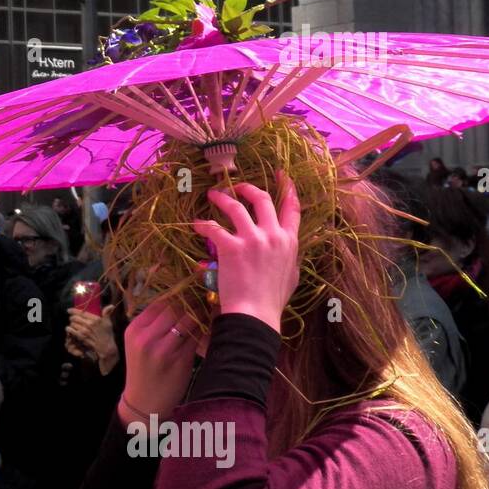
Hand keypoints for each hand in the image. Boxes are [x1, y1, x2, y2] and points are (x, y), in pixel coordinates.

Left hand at [66, 305, 119, 374]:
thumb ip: (107, 313)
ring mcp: (85, 331)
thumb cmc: (107, 334)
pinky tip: (69, 329)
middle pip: (75, 317)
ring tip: (72, 324)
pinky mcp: (81, 337)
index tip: (69, 310)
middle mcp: (89, 324)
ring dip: (71, 323)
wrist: (105, 347)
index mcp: (96, 319)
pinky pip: (71, 331)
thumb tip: (111, 305)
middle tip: (72, 318)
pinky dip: (69, 329)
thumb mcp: (108, 323)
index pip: (81, 312)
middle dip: (72, 317)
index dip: (73, 310)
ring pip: (72, 324)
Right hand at [119, 300, 199, 423]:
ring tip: (211, 308)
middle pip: (175, 307)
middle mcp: (146, 337)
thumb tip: (182, 298)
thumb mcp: (138, 344)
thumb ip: (155, 323)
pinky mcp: (180, 360)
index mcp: (135, 329)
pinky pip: (197, 337)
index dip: (179, 293)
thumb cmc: (143, 370)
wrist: (144, 402)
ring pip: (188, 320)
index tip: (193, 289)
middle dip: (193, 300)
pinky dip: (205, 329)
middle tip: (207, 295)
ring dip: (202, 312)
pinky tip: (212, 325)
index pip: (160, 301)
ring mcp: (163, 349)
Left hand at [192, 172, 300, 332]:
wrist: (256, 314)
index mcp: (289, 241)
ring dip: (222, 198)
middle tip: (236, 186)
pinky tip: (196, 225)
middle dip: (248, 188)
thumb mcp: (291, 276)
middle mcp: (273, 235)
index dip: (287, 188)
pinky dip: (203, 224)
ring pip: (236, 206)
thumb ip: (289, 257)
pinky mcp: (231, 247)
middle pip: (262, 200)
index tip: (282, 175)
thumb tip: (287, 250)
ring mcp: (252, 239)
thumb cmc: (272, 300)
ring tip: (212, 195)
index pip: (292, 208)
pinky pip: (214, 227)